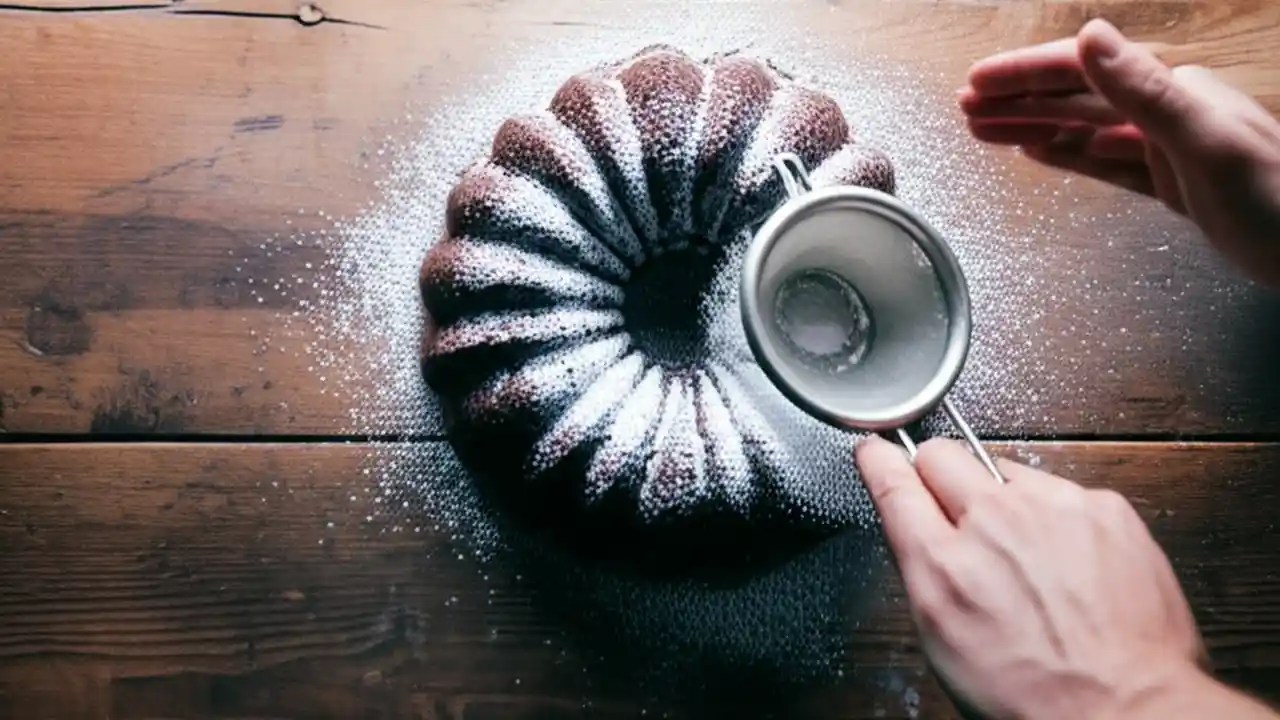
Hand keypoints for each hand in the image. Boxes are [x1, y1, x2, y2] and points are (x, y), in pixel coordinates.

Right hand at [854, 436, 1276, 719]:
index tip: (876, 453)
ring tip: (1028, 557)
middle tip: (954, 508)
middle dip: (937, 473)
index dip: (880, 462)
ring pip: (1006, 472)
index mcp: (943, 562)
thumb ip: (923, 568)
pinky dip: (1059, 518)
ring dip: (1005, 501)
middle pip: (943, 454)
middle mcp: (995, 521)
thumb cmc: (1036, 691)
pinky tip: (1070, 563)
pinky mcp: (1103, 505)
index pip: (893, 480)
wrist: (1126, 708)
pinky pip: (1063, 493)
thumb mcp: (943, 638)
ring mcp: (1053, 506)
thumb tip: (914, 526)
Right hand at [958, 18, 1279, 287]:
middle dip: (1017, 99)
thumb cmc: (1275, 202)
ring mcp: (1167, 149)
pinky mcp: (1171, 184)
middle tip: (964, 106)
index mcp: (1172, 94)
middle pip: (1075, 98)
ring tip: (983, 129)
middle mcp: (1166, 113)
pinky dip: (1067, 155)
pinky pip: (1104, 164)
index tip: (975, 83)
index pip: (1082, 73)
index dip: (1024, 76)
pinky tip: (1040, 153)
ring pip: (1082, 130)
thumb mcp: (1206, 143)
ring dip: (1031, 126)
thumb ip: (1146, 92)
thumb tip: (1090, 36)